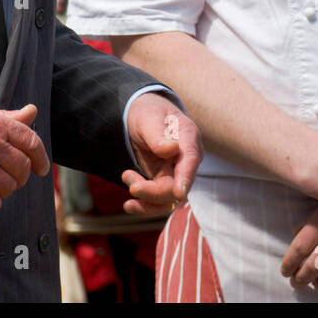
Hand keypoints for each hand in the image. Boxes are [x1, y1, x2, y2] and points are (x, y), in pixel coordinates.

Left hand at [121, 93, 201, 215]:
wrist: (143, 115)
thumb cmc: (148, 112)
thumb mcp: (148, 118)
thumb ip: (157, 134)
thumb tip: (171, 149)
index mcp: (188, 138)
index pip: (190, 160)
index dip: (186, 178)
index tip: (178, 193)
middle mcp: (187, 159)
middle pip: (177, 185)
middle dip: (153, 191)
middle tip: (128, 180)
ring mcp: (177, 172)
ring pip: (168, 198)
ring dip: (146, 199)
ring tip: (126, 180)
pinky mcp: (165, 181)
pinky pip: (159, 201)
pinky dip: (144, 205)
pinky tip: (128, 205)